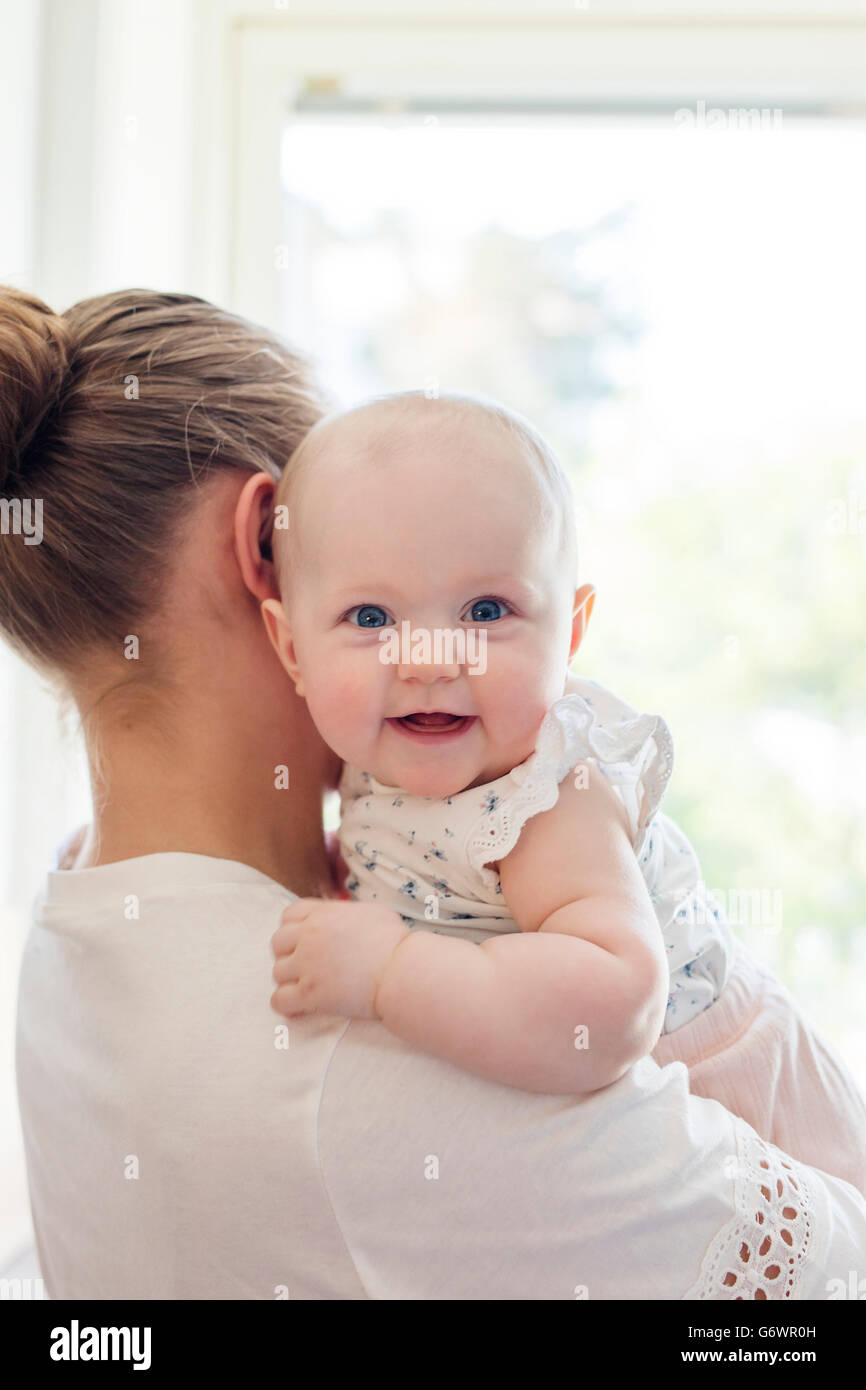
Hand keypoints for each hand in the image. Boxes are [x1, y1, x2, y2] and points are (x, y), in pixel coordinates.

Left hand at [271, 899, 410, 1019]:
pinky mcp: (310, 994)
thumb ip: (347, 911)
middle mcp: (310, 936)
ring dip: (289, 981)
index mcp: (323, 915)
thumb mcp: (372, 912)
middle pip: (277, 943)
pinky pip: (279, 1000)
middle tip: (303, 966)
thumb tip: (343, 915)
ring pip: (277, 972)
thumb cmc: (395, 943)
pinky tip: (299, 1008)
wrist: (402, 972)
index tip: (303, 941)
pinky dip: (286, 1005)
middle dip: (287, 954)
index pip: (289, 915)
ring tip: (305, 988)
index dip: (293, 929)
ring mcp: (308, 965)